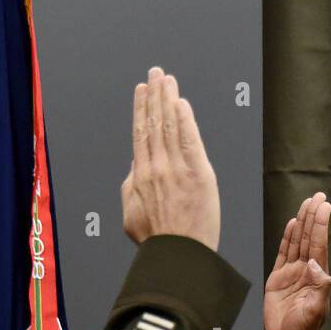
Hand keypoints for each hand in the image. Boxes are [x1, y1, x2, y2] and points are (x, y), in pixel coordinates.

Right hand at [121, 67, 220, 250]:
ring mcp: (177, 170)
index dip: (140, 109)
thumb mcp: (131, 215)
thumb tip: (135, 165)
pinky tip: (181, 102)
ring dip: (169, 99)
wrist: (178, 255)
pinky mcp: (199, 175)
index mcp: (140, 177)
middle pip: (155, 123)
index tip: (141, 91)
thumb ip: (131, 187)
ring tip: (168, 79)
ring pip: (171, 126)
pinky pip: (190, 140)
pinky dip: (185, 120)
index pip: (140, 133)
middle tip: (156, 74)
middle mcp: (157, 168)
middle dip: (154, 95)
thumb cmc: (157, 242)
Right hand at [263, 192, 330, 329]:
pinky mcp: (278, 279)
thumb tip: (317, 265)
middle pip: (310, 238)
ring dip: (302, 223)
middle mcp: (305, 271)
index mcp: (316, 276)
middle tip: (318, 195)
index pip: (319, 244)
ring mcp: (292, 273)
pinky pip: (283, 253)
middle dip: (314, 216)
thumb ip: (319, 288)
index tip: (324, 205)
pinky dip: (287, 238)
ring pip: (297, 242)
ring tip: (306, 203)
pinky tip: (292, 224)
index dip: (321, 224)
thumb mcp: (315, 311)